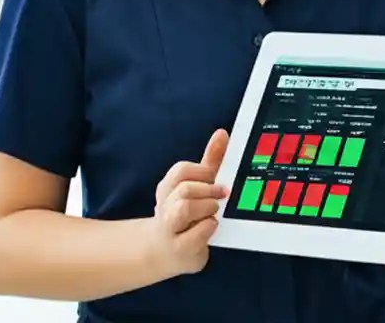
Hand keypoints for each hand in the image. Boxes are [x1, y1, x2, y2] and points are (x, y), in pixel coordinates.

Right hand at [147, 129, 229, 277]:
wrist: (162, 251)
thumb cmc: (183, 216)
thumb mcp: (196, 187)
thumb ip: (209, 162)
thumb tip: (222, 133)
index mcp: (167, 188)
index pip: (181, 171)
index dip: (202, 172)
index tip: (215, 178)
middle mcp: (164, 206)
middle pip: (185, 189)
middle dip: (208, 191)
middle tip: (221, 196)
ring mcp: (169, 229)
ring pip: (185, 208)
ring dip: (207, 207)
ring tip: (213, 213)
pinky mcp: (180, 250)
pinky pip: (196, 234)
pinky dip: (208, 228)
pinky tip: (211, 228)